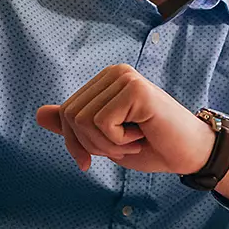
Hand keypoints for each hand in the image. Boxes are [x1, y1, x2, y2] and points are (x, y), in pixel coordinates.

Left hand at [36, 64, 213, 174]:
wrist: (189, 154)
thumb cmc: (151, 146)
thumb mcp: (104, 141)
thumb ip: (74, 126)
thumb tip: (39, 114)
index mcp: (105, 81)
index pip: (66, 112)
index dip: (75, 143)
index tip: (100, 155)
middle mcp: (114, 73)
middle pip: (71, 116)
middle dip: (92, 144)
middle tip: (124, 145)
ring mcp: (125, 78)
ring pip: (84, 121)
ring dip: (108, 145)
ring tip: (134, 140)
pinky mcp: (135, 90)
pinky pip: (102, 124)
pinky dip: (119, 141)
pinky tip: (142, 134)